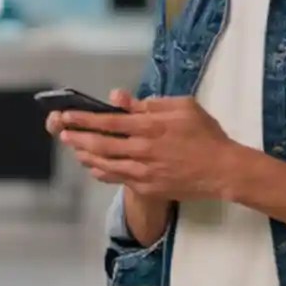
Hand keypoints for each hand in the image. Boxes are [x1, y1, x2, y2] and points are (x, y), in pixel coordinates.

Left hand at [55, 90, 245, 201]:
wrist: (223, 170)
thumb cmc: (205, 134)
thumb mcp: (183, 107)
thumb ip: (148, 103)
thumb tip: (118, 97)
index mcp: (151, 127)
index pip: (109, 121)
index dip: (84, 118)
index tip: (67, 115)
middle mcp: (143, 150)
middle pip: (101, 144)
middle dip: (77, 138)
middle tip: (62, 133)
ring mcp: (144, 172)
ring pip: (105, 164)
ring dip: (86, 156)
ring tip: (74, 148)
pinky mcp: (148, 187)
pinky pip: (118, 179)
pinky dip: (101, 172)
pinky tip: (94, 167)